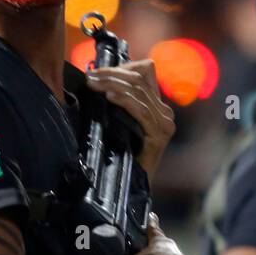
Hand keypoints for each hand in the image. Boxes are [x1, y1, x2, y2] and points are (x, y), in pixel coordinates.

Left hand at [86, 58, 174, 178]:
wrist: (129, 186)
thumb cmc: (119, 154)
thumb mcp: (117, 121)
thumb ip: (116, 101)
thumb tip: (95, 78)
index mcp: (157, 105)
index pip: (145, 72)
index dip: (121, 68)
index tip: (96, 72)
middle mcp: (165, 112)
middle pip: (139, 80)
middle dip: (111, 74)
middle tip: (90, 76)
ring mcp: (165, 124)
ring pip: (138, 92)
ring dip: (112, 85)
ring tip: (93, 84)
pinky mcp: (159, 136)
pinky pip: (140, 111)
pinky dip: (123, 101)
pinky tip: (108, 97)